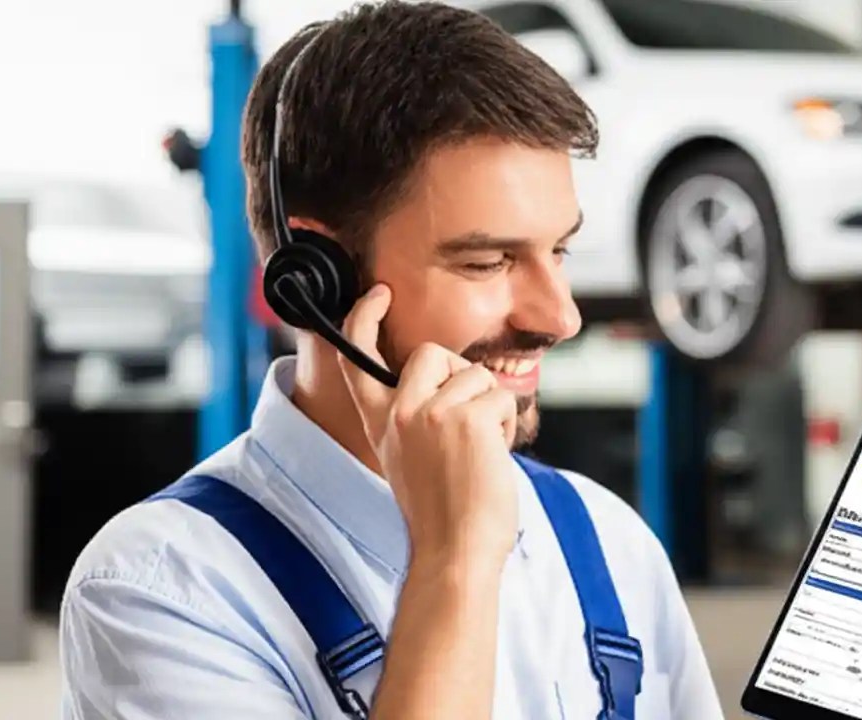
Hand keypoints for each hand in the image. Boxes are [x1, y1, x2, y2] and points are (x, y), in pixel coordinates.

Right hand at [338, 284, 519, 573]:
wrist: (455, 552)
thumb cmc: (446, 515)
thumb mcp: (413, 459)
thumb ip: (421, 418)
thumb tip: (457, 382)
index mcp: (380, 423)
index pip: (356, 358)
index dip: (362, 318)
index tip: (378, 293)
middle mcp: (399, 412)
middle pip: (432, 352)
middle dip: (460, 374)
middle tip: (468, 424)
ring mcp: (431, 412)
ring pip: (475, 375)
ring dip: (489, 409)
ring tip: (479, 454)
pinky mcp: (465, 417)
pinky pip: (499, 399)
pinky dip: (505, 428)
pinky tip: (491, 459)